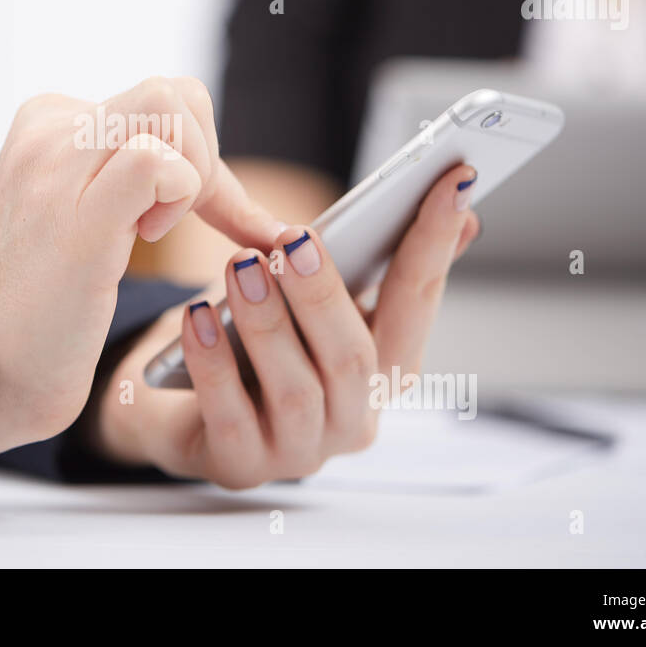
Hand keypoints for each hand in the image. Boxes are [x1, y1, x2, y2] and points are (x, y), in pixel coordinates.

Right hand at [0, 77, 284, 458]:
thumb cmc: (50, 299)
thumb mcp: (93, 212)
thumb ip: (147, 179)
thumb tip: (255, 206)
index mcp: (47, 120)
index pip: (161, 97)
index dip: (196, 154)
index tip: (179, 212)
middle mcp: (46, 130)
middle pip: (173, 94)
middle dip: (202, 156)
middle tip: (168, 218)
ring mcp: (54, 169)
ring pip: (169, 108)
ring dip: (192, 175)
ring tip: (151, 229)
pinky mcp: (75, 218)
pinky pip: (158, 163)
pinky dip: (182, 196)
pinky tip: (147, 238)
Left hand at [90, 164, 479, 486]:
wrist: (183, 408)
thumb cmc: (262, 343)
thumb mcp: (317, 300)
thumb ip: (375, 264)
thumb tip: (462, 212)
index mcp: (385, 370)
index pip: (418, 304)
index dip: (434, 242)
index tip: (452, 180)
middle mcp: (353, 418)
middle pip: (354, 358)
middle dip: (325, 294)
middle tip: (295, 238)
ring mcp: (299, 451)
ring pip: (297, 391)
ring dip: (269, 324)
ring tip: (240, 266)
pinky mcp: (241, 466)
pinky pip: (230, 414)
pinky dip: (214, 362)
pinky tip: (197, 316)